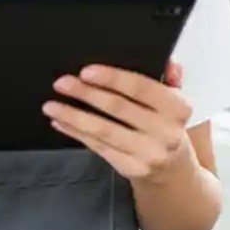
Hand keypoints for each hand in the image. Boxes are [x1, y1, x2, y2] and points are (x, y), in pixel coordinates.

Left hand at [44, 61, 194, 185]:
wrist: (173, 171)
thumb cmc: (167, 126)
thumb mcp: (174, 101)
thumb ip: (169, 78)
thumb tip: (166, 58)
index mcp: (178, 108)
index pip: (141, 88)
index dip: (112, 78)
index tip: (86, 71)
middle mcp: (165, 132)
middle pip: (118, 108)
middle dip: (86, 93)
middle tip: (61, 83)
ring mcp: (148, 153)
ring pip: (103, 130)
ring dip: (73, 116)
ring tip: (52, 105)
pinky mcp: (131, 169)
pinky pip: (98, 147)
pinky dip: (77, 133)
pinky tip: (61, 123)